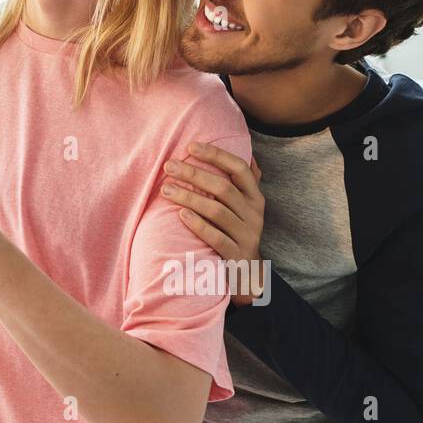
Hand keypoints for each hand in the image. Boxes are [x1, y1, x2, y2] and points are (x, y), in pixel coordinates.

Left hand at [162, 143, 264, 307]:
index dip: (216, 155)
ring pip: (217, 211)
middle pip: (223, 188)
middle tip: (169, 166)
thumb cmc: (237, 232)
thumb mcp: (244, 207)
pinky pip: (216, 238)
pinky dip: (198, 225)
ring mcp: (247, 236)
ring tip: (166, 189)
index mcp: (255, 198)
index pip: (239, 168)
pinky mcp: (236, 256)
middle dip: (194, 174)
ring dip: (190, 197)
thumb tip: (242, 153)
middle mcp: (254, 214)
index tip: (191, 146)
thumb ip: (241, 183)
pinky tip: (180, 215)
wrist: (249, 275)